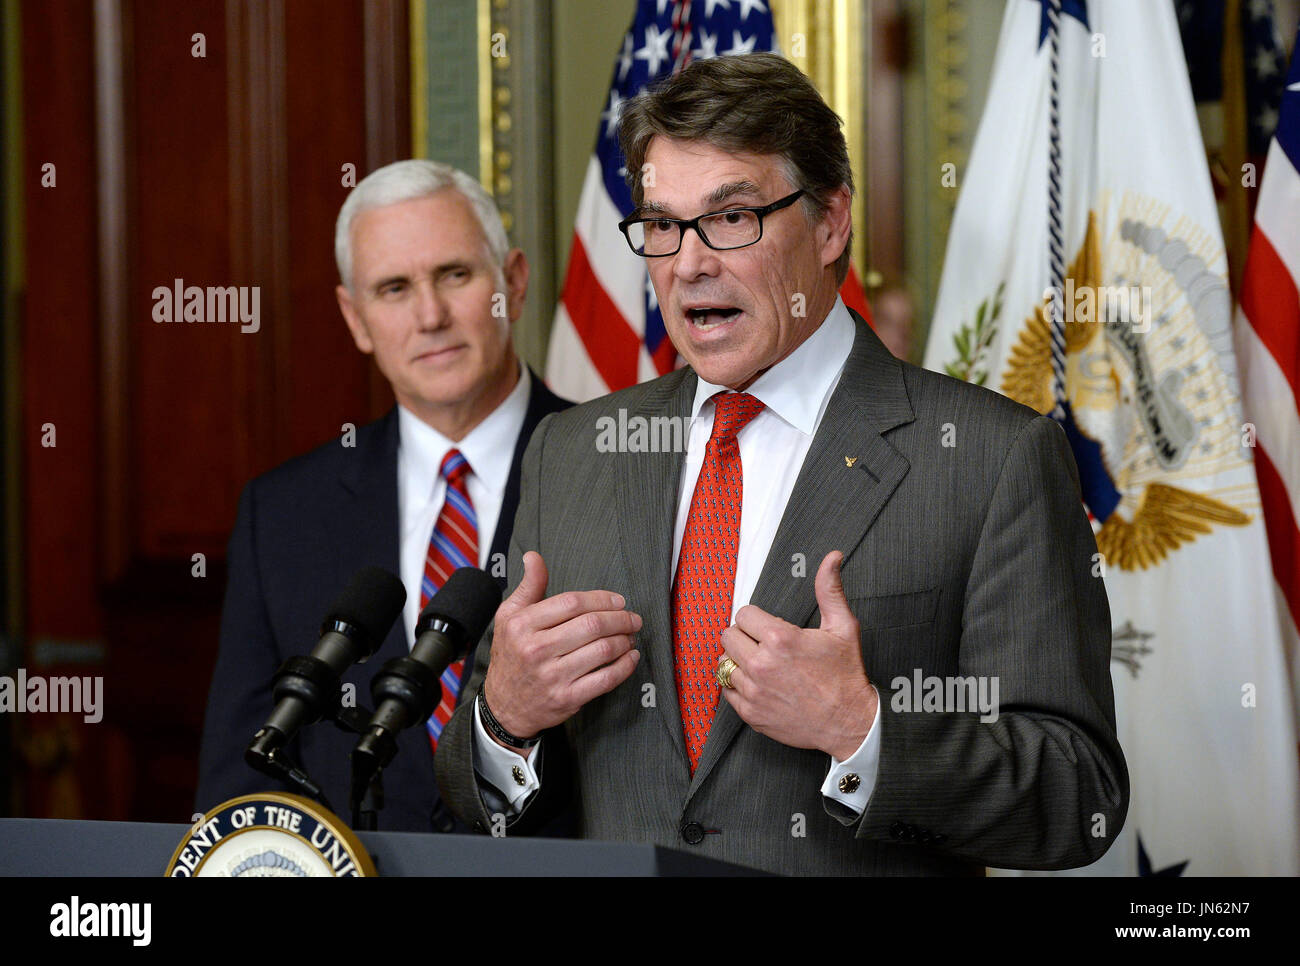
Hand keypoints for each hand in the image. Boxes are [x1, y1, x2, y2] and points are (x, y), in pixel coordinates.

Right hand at [482, 551, 641, 748]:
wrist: (504, 706)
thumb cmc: (511, 656)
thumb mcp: (509, 617)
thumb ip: (529, 586)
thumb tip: (533, 557)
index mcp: (523, 625)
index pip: (572, 602)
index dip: (602, 598)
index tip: (618, 600)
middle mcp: (536, 649)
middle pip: (592, 625)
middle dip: (620, 618)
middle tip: (632, 618)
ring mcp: (553, 676)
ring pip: (602, 650)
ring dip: (625, 640)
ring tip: (630, 636)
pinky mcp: (567, 698)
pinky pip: (606, 679)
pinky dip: (625, 666)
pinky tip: (630, 657)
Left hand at [720, 551, 877, 760]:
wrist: (849, 722)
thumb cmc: (846, 675)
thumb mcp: (843, 627)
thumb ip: (830, 590)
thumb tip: (831, 558)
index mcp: (780, 639)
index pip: (743, 614)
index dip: (756, 619)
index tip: (767, 627)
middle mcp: (762, 665)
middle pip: (728, 636)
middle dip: (744, 636)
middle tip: (762, 644)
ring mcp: (754, 691)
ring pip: (723, 663)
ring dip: (738, 661)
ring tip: (759, 664)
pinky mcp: (750, 713)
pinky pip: (726, 691)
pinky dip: (737, 685)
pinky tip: (757, 683)